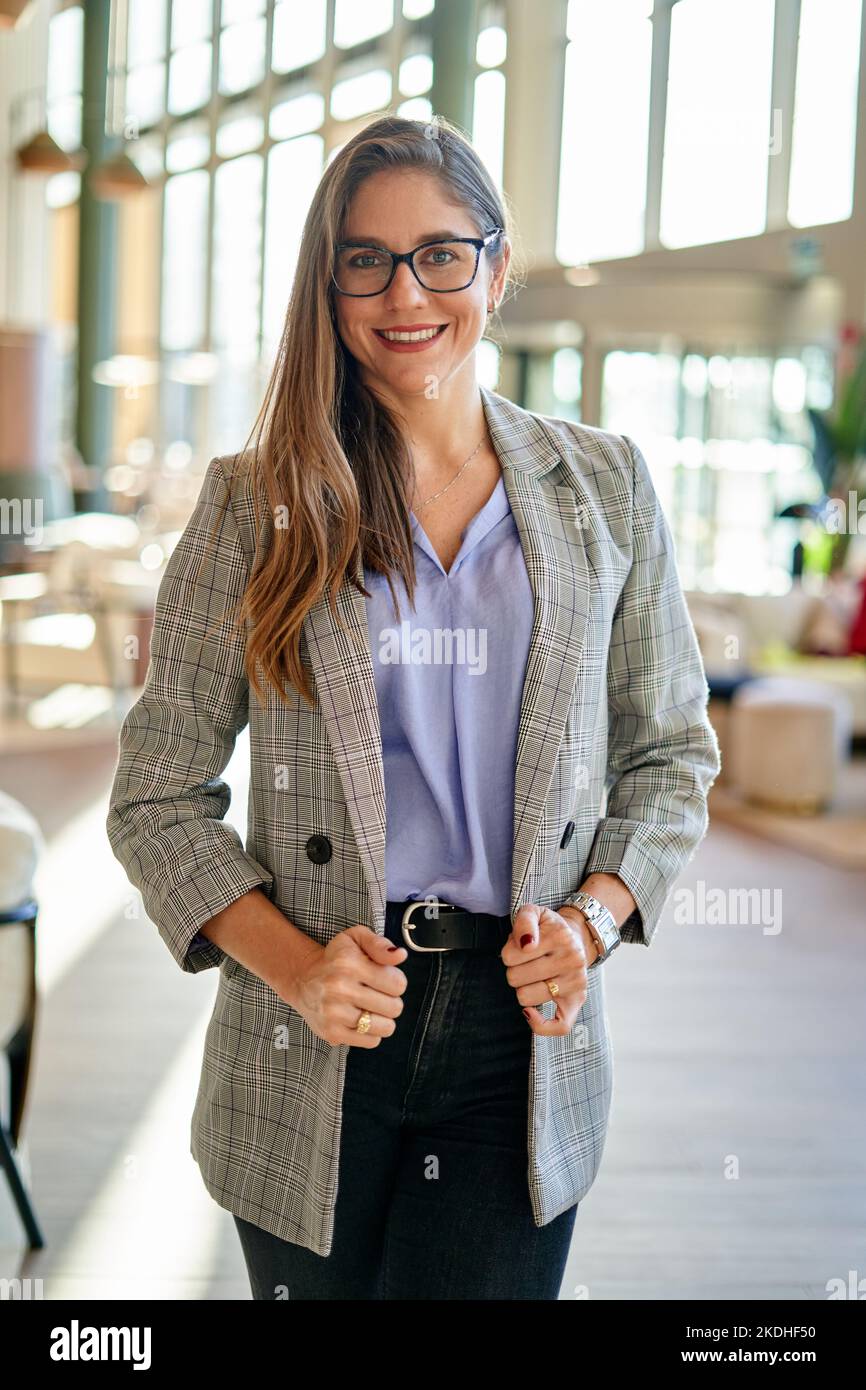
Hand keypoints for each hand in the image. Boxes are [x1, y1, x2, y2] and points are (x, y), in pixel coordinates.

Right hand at [288, 924, 407, 1047]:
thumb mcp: (355, 938)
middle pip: (394, 1008)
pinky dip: (371, 1032)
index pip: (397, 984)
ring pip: (385, 1027)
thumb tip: (400, 956)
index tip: (384, 979)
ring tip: (370, 1007)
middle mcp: (339, 989)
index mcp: (348, 964)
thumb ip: (380, 944)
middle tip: (376, 994)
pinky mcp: (332, 1033)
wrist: (304, 979)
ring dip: (383, 1018)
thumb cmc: (336, 959)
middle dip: (390, 1001)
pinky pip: (371, 1041)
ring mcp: (335, 1014)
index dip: (396, 981)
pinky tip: (360, 1018)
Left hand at [500, 903, 595, 1034]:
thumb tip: (527, 944)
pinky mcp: (577, 1001)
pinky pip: (559, 1026)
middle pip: (514, 978)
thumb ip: (524, 921)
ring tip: (534, 975)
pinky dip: (539, 1024)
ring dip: (523, 987)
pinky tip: (529, 1012)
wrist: (576, 937)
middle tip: (527, 961)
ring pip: (526, 998)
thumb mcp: (533, 912)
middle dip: (514, 969)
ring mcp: (576, 983)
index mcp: (559, 936)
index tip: (519, 947)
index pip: (509, 956)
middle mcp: (572, 960)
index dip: (508, 952)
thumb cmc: (547, 929)